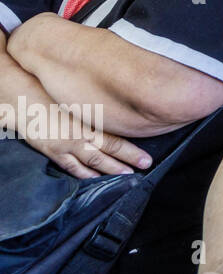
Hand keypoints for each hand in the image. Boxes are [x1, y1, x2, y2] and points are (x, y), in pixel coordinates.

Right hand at [15, 89, 150, 178]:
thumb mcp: (82, 101)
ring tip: (125, 177)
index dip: (131, 153)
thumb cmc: (54, 96)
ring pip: (92, 163)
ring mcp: (66, 146)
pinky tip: (95, 178)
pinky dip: (84, 174)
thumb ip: (100, 111)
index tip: (146, 160)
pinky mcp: (53, 152)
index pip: (115, 141)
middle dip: (126, 163)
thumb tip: (122, 116)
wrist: (25, 100)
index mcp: (89, 122)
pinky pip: (71, 167)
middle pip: (107, 153)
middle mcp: (79, 136)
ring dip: (109, 171)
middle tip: (142, 169)